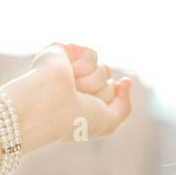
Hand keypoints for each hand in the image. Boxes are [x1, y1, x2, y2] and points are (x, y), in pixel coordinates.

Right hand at [0, 43, 134, 172]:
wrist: (48, 107)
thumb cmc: (75, 120)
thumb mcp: (109, 122)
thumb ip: (124, 105)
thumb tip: (127, 81)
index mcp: (84, 104)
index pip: (112, 96)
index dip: (105, 103)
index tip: (85, 113)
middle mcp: (77, 87)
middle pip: (109, 83)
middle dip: (99, 93)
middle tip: (76, 100)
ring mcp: (69, 69)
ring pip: (104, 69)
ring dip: (91, 82)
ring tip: (70, 88)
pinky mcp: (62, 52)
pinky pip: (92, 54)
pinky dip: (83, 66)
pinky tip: (67, 73)